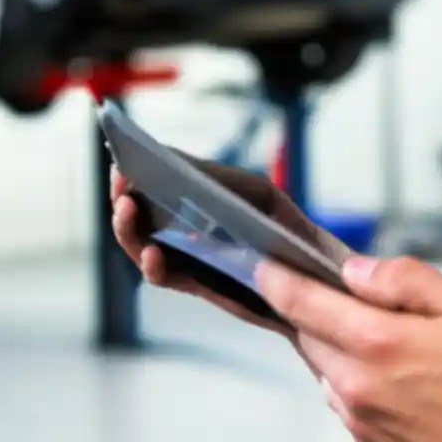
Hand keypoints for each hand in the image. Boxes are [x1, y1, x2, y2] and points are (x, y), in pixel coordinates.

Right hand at [109, 151, 347, 337]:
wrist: (321, 285)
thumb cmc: (293, 233)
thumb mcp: (261, 197)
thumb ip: (219, 181)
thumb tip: (175, 162)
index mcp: (202, 195)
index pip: (160, 176)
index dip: (138, 167)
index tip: (123, 156)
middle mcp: (188, 225)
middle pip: (142, 210)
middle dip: (125, 195)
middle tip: (120, 184)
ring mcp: (188, 256)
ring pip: (143, 242)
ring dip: (130, 228)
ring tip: (128, 211)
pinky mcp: (197, 284)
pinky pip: (165, 274)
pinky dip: (153, 263)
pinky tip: (154, 252)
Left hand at [256, 256, 441, 441]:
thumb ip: (404, 280)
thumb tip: (356, 270)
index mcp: (378, 345)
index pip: (301, 304)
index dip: (277, 278)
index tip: (265, 263)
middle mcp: (359, 388)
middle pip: (308, 336)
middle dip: (315, 309)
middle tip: (345, 291)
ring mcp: (363, 421)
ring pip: (325, 369)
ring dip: (338, 345)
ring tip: (386, 334)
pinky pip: (345, 399)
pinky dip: (356, 376)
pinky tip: (398, 370)